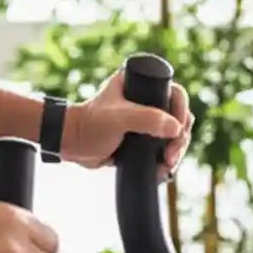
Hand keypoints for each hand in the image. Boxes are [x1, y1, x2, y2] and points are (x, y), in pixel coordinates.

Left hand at [60, 69, 193, 180]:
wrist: (72, 145)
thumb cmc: (89, 125)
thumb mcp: (118, 118)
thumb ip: (146, 119)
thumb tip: (175, 129)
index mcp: (137, 83)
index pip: (173, 92)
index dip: (181, 110)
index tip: (178, 130)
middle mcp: (143, 99)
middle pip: (177, 115)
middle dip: (180, 137)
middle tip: (171, 155)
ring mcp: (144, 119)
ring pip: (173, 133)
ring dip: (176, 149)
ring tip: (167, 164)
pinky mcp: (142, 137)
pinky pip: (163, 146)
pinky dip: (166, 157)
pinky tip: (163, 168)